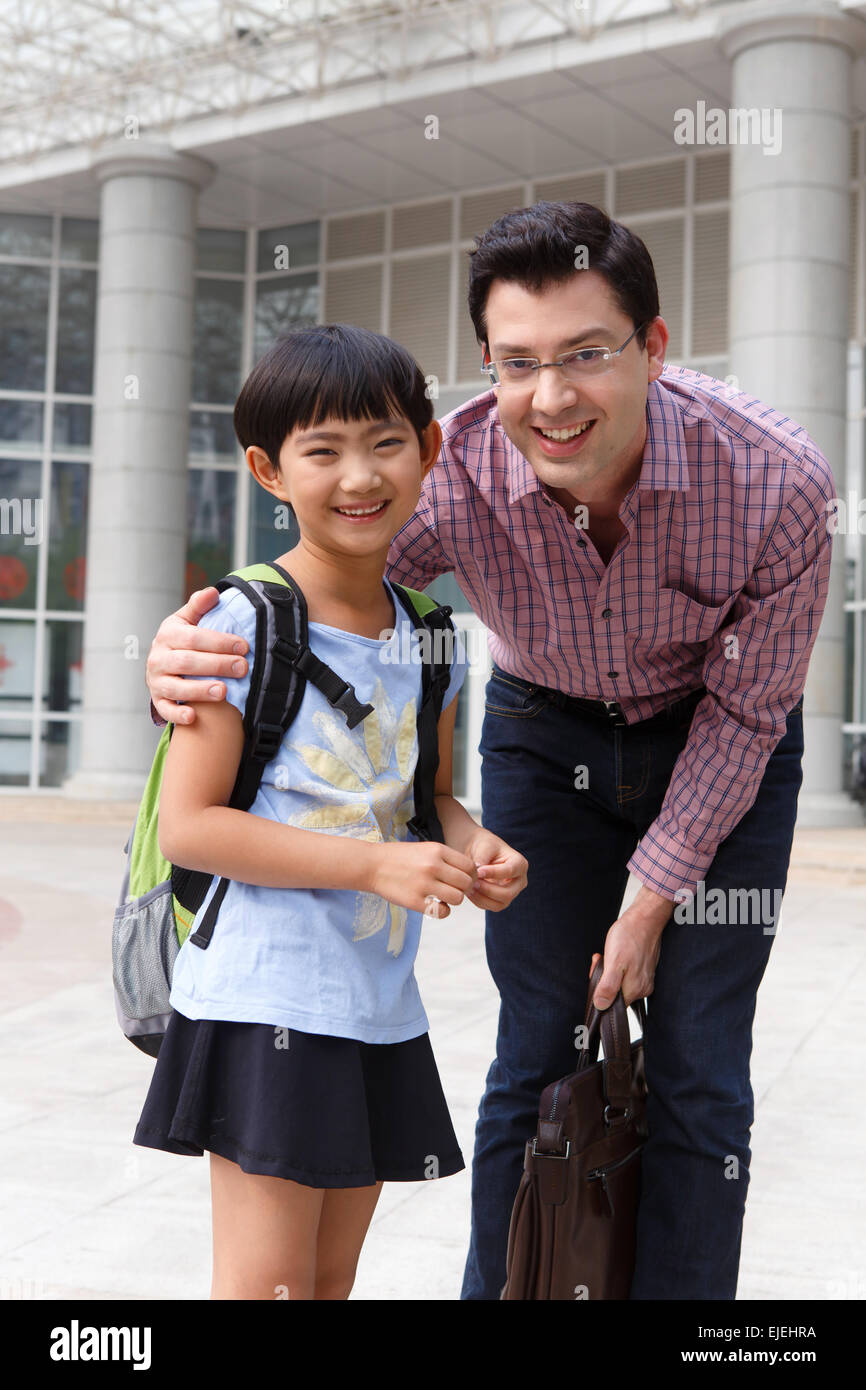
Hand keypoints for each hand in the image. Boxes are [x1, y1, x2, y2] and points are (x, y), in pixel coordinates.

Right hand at [146, 587, 248, 724]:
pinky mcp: (158, 701)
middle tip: (243, 668)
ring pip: (176, 687)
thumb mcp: (187, 620)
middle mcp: (158, 658)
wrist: (160, 664)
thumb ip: (199, 606)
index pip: (193, 637)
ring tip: (223, 692)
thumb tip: (214, 592)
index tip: (243, 646)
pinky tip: (193, 716)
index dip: (219, 642)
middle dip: (216, 665)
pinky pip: (165, 710)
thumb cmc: (181, 641)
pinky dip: (177, 715)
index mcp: (168, 635)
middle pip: (187, 662)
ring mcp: (157, 681)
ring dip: (199, 690)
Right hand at [368, 841, 479, 917]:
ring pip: (457, 898)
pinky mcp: (414, 901)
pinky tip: (435, 905)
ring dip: (453, 900)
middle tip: (453, 889)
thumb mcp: (425, 849)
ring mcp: (424, 884)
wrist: (372, 865)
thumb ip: (446, 859)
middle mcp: (433, 866)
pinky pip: (442, 912)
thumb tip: (470, 874)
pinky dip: (442, 911)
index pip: (470, 866)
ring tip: (443, 897)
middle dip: (463, 888)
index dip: (470, 875)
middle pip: (466, 883)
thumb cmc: (400, 857)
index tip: (462, 879)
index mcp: (437, 850)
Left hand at [461, 829, 527, 911]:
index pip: (509, 871)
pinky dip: (478, 901)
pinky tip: (469, 891)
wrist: (478, 853)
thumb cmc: (484, 846)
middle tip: (472, 882)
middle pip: (508, 893)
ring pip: (499, 904)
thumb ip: (482, 858)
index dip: (493, 873)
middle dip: (488, 890)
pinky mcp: (500, 901)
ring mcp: (511, 893)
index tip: (478, 871)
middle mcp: (519, 881)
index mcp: (520, 864)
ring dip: (482, 898)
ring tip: (468, 887)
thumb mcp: (484, 846)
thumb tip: (478, 873)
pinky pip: (490, 906)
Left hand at [589, 885, 673, 1008]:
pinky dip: (618, 966)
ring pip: (620, 983)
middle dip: (603, 979)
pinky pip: (627, 975)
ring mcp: (645, 980)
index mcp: (634, 990)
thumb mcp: (614, 961)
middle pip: (615, 994)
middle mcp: (642, 989)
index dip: (600, 992)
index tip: (597, 975)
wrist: (645, 918)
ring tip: (606, 955)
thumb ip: (608, 986)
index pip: (611, 1005)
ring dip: (609, 971)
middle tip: (600, 960)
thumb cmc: (629, 936)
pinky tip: (615, 954)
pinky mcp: (645, 971)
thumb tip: (601, 1006)